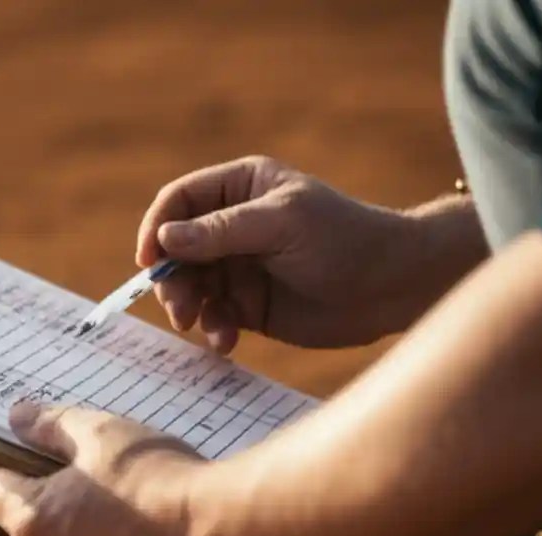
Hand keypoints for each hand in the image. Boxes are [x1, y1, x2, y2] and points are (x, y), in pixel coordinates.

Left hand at [0, 402, 237, 535]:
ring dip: (80, 530)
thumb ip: (51, 425)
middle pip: (29, 524)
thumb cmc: (160, 481)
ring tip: (126, 503)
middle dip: (49, 496)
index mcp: (32, 523)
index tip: (16, 442)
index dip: (0, 459)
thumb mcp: (102, 433)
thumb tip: (17, 417)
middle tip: (88, 468)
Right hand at [137, 156, 482, 351]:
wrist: (393, 287)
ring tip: (200, 326)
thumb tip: (164, 238)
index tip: (148, 260)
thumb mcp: (281, 223)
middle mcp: (233, 225)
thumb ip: (221, 231)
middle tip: (178, 307)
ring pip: (190, 285)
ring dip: (188, 306)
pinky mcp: (248, 306)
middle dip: (172, 278)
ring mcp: (239, 267)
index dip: (157, 227)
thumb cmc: (344, 239)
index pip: (179, 201)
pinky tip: (226, 342)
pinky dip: (213, 329)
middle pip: (176, 249)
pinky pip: (213, 316)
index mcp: (240, 188)